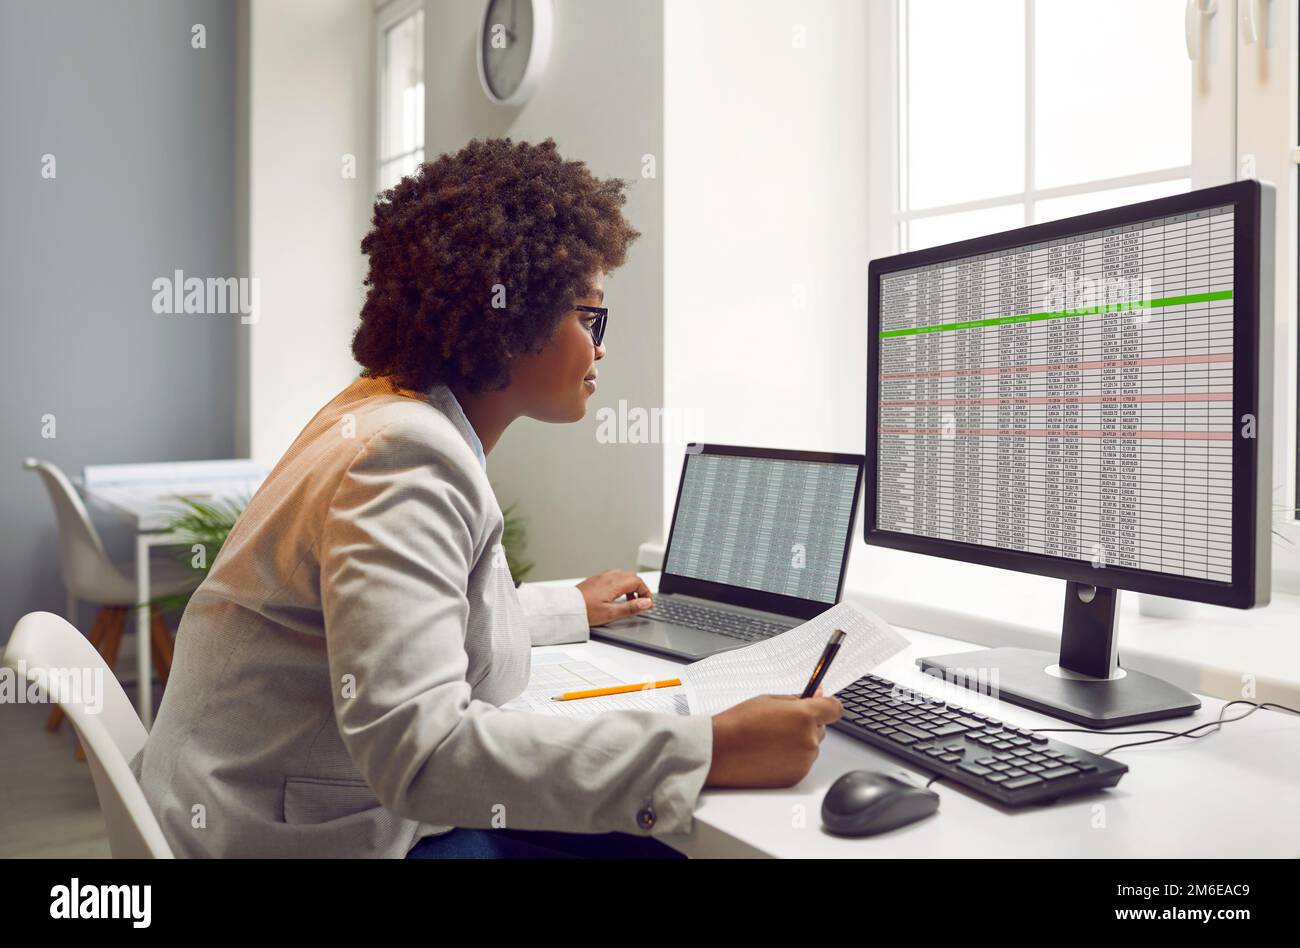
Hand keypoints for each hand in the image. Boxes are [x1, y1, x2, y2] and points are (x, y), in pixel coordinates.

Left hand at [576, 569, 653, 626]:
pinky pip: (613, 577)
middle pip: (632, 576)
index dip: (646, 592)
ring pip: (622, 575)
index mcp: (614, 583)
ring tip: (629, 601)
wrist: (566, 609)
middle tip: (641, 601)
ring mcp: (601, 577)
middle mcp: (608, 576)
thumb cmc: (585, 611)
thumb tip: (647, 603)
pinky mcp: (595, 580)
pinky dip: (620, 585)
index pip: (638, 582)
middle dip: (640, 588)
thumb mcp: (611, 613)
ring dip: (630, 586)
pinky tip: (616, 597)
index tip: (648, 603)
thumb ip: (631, 608)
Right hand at [705, 687, 841, 787]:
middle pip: (821, 729)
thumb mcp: (769, 700)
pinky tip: (769, 753)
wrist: (720, 752)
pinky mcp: (796, 776)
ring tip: (770, 740)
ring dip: (798, 742)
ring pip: (811, 747)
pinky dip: (790, 758)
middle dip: (807, 725)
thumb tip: (817, 696)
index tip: (823, 706)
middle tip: (780, 724)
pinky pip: (801, 763)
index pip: (835, 709)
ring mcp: (804, 761)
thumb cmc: (739, 723)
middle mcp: (808, 740)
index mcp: (804, 716)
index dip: (828, 706)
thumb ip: (797, 699)